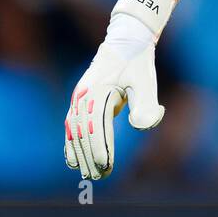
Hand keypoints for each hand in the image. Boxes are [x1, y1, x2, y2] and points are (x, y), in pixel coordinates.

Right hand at [64, 16, 163, 180]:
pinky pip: (72, 126)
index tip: (106, 165)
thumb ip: (145, 104)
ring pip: (74, 131)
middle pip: (82, 131)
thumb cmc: (138, 63)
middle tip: (99, 176)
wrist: (126, 40)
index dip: (100, 147)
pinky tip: (74, 160)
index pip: (96, 125)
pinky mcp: (80, 100)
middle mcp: (83, 96)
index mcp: (98, 92)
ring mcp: (79, 98)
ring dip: (79, 153)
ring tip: (87, 174)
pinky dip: (72, 143)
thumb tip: (141, 127)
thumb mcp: (145, 81)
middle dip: (90, 155)